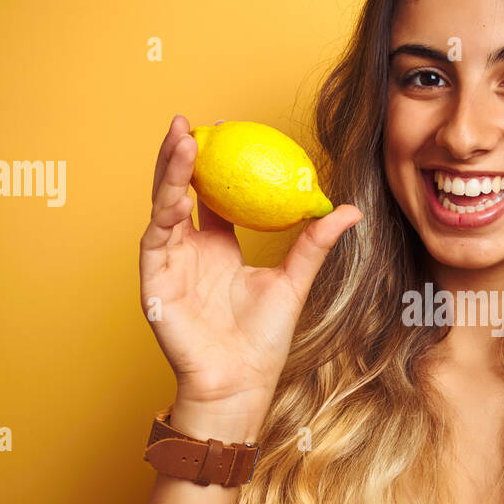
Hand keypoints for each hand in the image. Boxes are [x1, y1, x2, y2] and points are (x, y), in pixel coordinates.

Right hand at [138, 114, 361, 411]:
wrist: (240, 383)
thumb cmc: (263, 341)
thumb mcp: (294, 281)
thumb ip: (315, 243)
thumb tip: (350, 210)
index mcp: (218, 248)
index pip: (211, 196)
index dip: (214, 163)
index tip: (224, 129)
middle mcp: (189, 251)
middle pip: (180, 191)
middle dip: (181, 155)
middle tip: (191, 121)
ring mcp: (168, 264)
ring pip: (163, 205)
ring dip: (169, 170)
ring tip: (181, 137)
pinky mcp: (154, 281)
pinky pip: (156, 238)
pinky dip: (163, 209)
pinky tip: (176, 188)